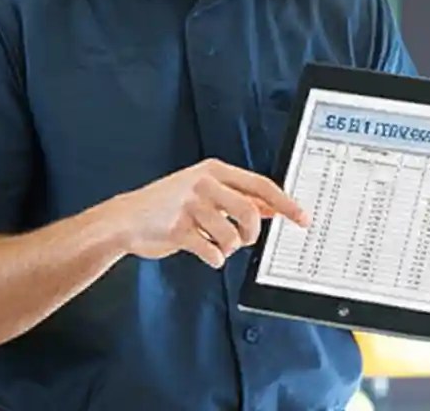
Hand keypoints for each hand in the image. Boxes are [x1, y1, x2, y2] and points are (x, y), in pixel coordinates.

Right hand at [111, 158, 308, 267]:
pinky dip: (213, 258)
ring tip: (218, 245)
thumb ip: (238, 198)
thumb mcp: (205, 193)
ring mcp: (189, 206)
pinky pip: (210, 251)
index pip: (261, 185)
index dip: (286, 203)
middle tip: (245, 240)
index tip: (303, 218)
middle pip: (249, 211)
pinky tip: (205, 253)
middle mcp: (204, 184)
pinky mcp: (178, 229)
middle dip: (252, 233)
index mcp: (215, 170)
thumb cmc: (169, 206)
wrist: (126, 219)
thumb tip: (274, 208)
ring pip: (230, 235)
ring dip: (229, 248)